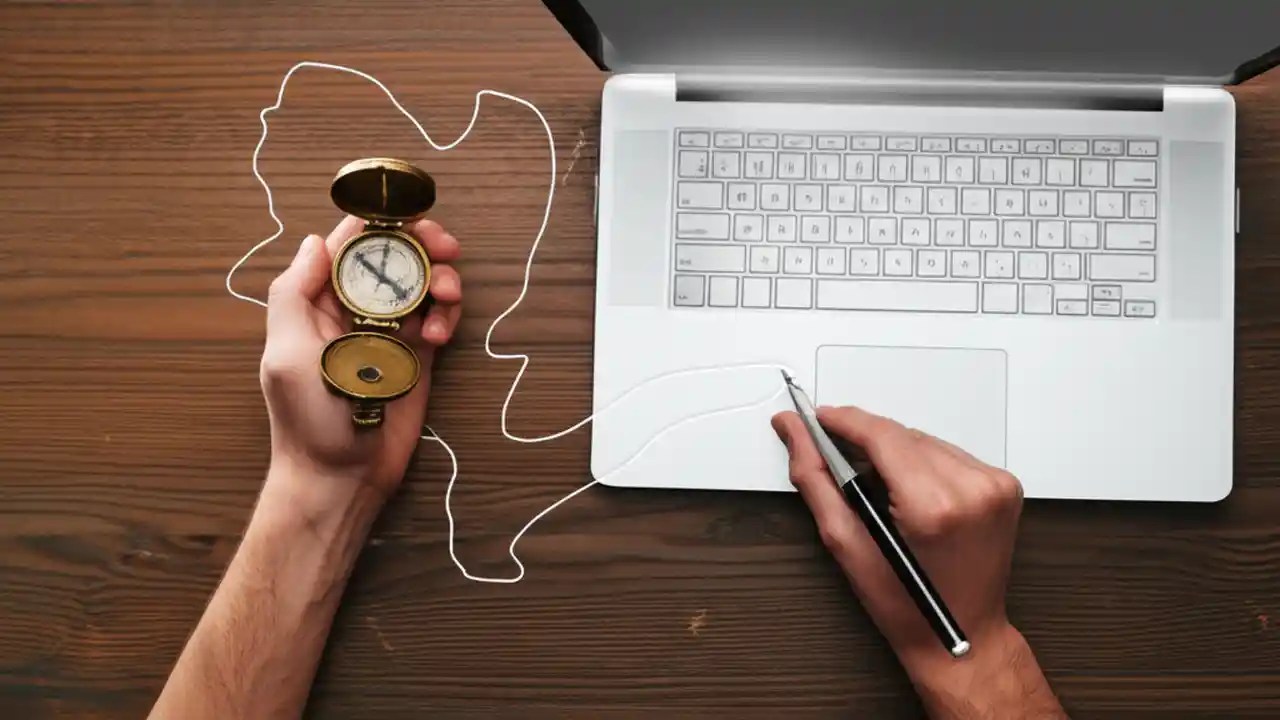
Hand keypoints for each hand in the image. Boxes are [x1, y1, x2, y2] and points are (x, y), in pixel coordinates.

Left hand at [260, 216, 461, 505]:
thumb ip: (295, 293)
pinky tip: (438, 337)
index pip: (350, 244)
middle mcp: (357, 308)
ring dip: (442, 280)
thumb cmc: (306, 419)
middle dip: (424, 243)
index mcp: (320, 300)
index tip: (411, 219)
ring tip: (447, 300)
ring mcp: (390, 330)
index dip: (381, 222)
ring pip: (424, 283)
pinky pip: (438, 318)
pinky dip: (446, 316)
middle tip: (447, 249)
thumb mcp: (285, 353)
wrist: (341, 476)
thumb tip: (316, 241)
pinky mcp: (417, 354)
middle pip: (396, 255)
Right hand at [773, 406, 1063, 716]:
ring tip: (876, 487)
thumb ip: (816, 480)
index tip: (818, 417)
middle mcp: (973, 490)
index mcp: (935, 507)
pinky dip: (923, 465)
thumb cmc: (909, 608)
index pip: (882, 435)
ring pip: (925, 441)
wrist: (964, 640)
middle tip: (836, 459)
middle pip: (903, 436)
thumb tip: (794, 432)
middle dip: (866, 441)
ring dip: (895, 453)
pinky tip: (908, 491)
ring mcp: (994, 486)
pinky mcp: (1004, 486)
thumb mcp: (847, 546)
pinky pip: (949, 455)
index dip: (844, 421)